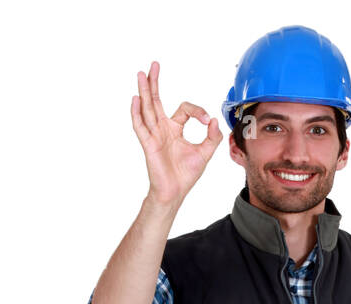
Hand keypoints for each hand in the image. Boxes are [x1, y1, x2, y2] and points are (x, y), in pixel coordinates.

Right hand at [131, 61, 222, 207]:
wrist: (175, 192)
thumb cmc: (186, 175)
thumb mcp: (205, 153)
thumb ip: (212, 137)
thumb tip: (215, 120)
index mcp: (175, 129)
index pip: (184, 109)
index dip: (197, 111)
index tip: (207, 121)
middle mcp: (162, 129)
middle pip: (156, 101)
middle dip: (155, 83)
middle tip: (154, 65)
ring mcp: (154, 135)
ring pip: (147, 109)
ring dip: (144, 91)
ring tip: (141, 74)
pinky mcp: (148, 145)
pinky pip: (140, 127)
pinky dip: (137, 113)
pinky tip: (136, 99)